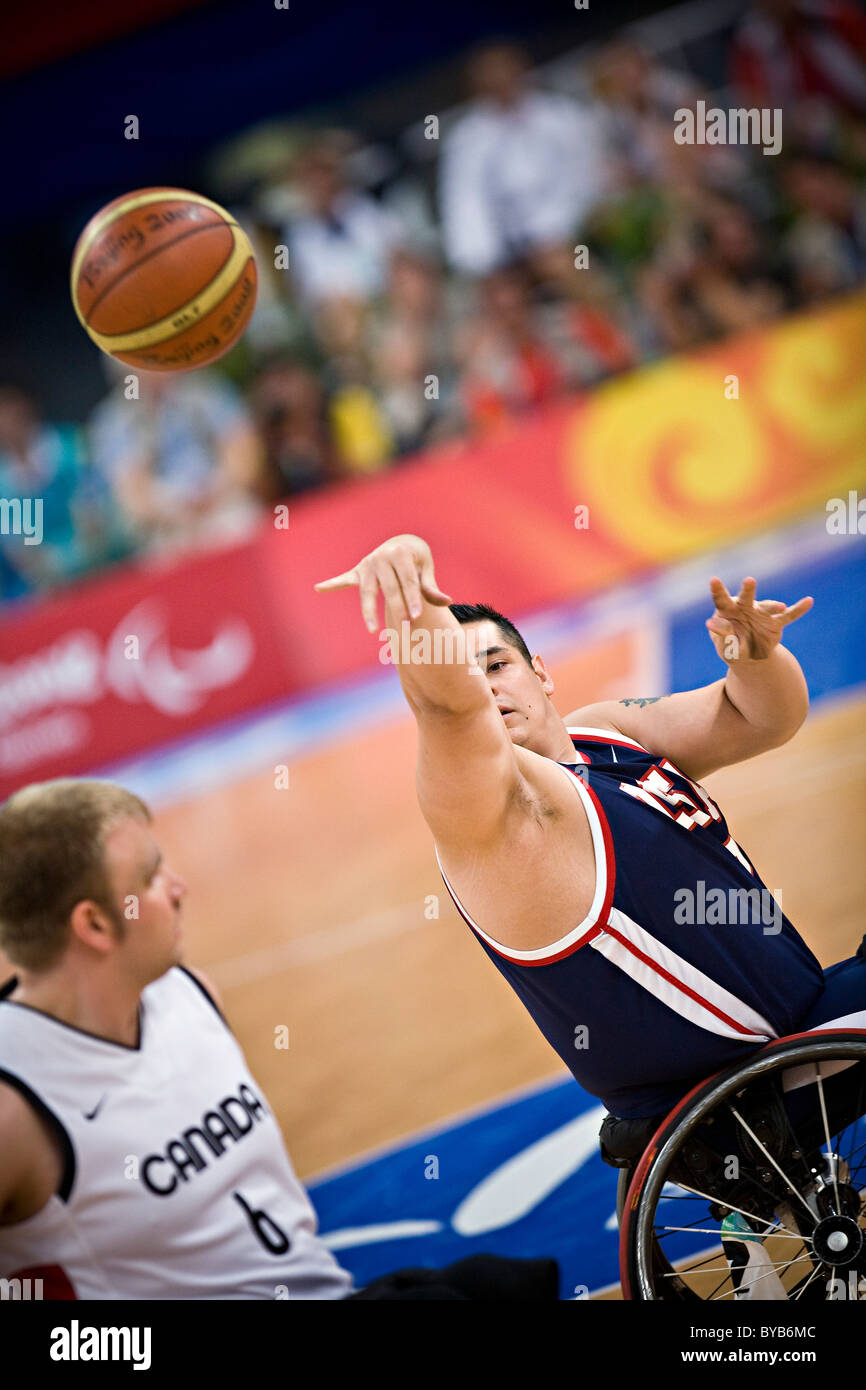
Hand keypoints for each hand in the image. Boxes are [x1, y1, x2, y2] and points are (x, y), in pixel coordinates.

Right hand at [315, 534, 452, 632]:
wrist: (403, 542)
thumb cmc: (417, 559)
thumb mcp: (425, 567)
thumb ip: (431, 586)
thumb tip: (447, 601)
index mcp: (400, 553)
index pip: (408, 581)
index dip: (413, 599)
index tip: (417, 617)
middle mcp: (381, 557)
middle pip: (389, 589)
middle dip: (397, 609)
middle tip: (405, 628)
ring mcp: (368, 564)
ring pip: (367, 592)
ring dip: (369, 612)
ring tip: (373, 631)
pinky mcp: (359, 571)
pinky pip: (344, 579)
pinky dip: (332, 584)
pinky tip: (319, 588)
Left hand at [706, 577, 812, 661]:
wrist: (751, 656)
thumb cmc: (732, 648)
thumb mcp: (725, 646)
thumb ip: (721, 634)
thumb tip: (710, 623)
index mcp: (727, 612)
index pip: (721, 600)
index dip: (718, 590)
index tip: (714, 580)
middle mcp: (745, 608)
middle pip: (745, 597)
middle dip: (748, 590)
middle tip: (749, 581)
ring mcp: (761, 614)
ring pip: (768, 607)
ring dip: (773, 606)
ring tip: (780, 607)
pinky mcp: (775, 623)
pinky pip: (788, 616)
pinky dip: (798, 610)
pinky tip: (808, 601)